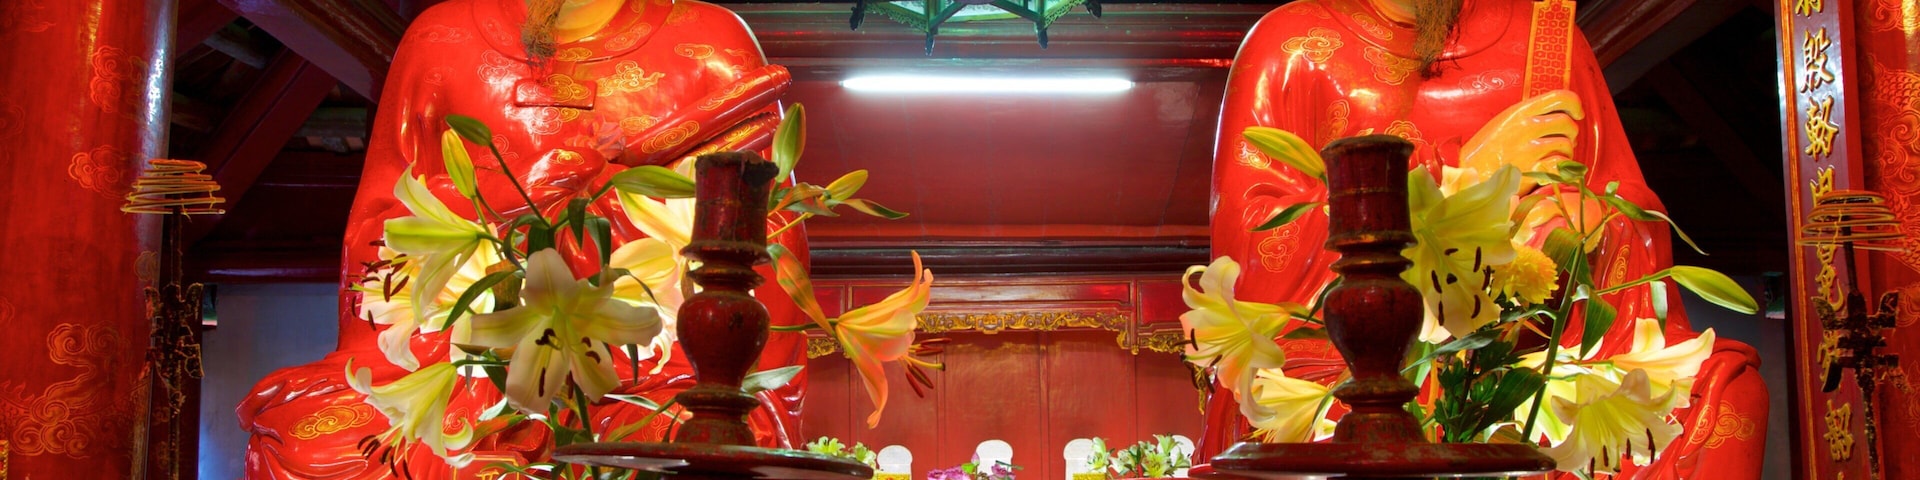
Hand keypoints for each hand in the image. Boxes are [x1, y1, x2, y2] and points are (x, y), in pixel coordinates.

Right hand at [1457, 90, 1584, 188]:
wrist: (1470, 173)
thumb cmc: (1486, 149)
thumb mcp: (1503, 122)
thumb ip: (1527, 115)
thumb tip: (1556, 113)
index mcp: (1520, 111)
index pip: (1560, 97)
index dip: (1575, 104)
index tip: (1577, 113)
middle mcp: (1527, 126)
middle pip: (1567, 123)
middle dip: (1570, 133)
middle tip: (1563, 141)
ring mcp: (1530, 148)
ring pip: (1566, 145)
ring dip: (1565, 153)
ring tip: (1553, 157)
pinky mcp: (1533, 169)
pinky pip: (1561, 164)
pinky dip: (1560, 168)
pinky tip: (1550, 169)